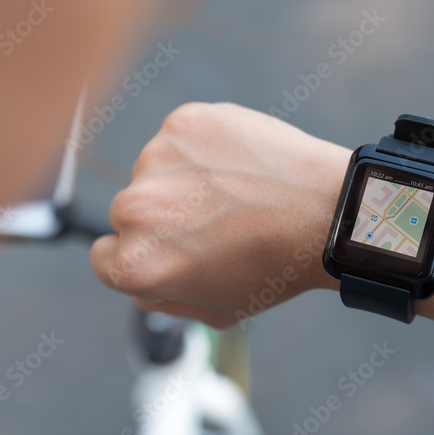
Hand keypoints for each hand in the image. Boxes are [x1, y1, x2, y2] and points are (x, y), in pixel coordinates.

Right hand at [90, 102, 345, 327]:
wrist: (328, 213)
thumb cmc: (276, 267)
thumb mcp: (215, 311)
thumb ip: (161, 298)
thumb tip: (136, 274)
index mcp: (136, 265)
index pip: (105, 258)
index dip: (144, 256)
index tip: (176, 249)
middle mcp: (134, 210)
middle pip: (129, 214)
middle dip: (164, 219)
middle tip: (218, 223)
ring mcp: (156, 160)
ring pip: (156, 172)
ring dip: (184, 181)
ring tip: (238, 195)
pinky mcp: (183, 123)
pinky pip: (181, 139)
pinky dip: (205, 149)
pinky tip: (242, 167)